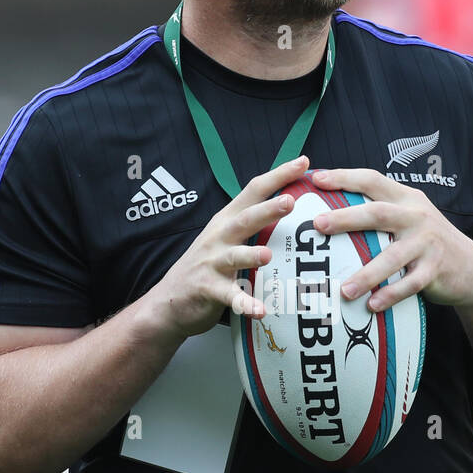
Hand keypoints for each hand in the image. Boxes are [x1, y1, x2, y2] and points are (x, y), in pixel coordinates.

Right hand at [144, 156, 309, 340]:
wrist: (170, 300)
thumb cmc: (208, 265)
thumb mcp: (225, 237)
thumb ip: (252, 224)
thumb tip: (290, 205)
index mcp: (227, 220)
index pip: (253, 191)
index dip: (277, 176)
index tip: (303, 162)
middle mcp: (218, 237)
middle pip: (244, 219)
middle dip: (267, 210)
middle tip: (290, 202)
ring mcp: (212, 263)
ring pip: (234, 257)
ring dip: (250, 255)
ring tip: (267, 256)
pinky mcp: (208, 289)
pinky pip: (230, 297)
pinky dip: (245, 303)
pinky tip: (260, 310)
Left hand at [309, 166, 472, 311]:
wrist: (472, 267)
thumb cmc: (426, 242)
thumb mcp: (410, 216)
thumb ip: (381, 210)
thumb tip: (330, 212)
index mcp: (406, 199)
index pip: (372, 181)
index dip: (345, 178)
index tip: (318, 179)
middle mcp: (417, 216)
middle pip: (378, 214)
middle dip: (346, 218)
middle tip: (318, 224)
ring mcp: (427, 243)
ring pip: (392, 257)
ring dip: (366, 274)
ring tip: (344, 290)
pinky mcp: (435, 269)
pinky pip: (409, 284)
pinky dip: (390, 295)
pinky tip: (372, 305)